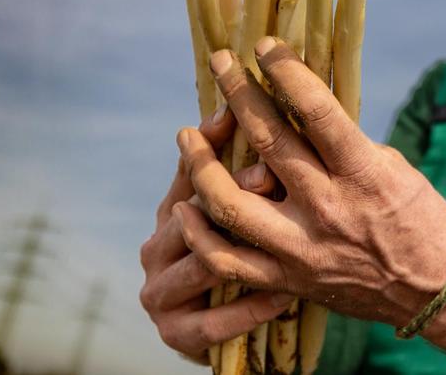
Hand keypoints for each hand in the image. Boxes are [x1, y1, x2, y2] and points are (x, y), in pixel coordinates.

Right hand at [138, 106, 293, 361]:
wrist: (220, 327)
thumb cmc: (238, 251)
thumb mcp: (234, 205)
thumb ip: (234, 164)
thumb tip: (232, 111)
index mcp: (170, 213)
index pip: (186, 174)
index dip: (211, 146)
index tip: (238, 118)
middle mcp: (156, 250)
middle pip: (195, 215)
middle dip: (234, 191)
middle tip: (273, 176)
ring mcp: (160, 294)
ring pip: (206, 262)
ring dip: (248, 250)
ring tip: (289, 236)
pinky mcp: (177, 334)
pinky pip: (218, 320)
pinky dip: (252, 308)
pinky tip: (285, 296)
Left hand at [172, 37, 445, 328]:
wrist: (435, 291)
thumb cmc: (418, 218)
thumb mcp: (392, 169)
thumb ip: (343, 145)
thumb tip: (298, 109)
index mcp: (363, 174)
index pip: (316, 110)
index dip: (285, 71)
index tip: (264, 46)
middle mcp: (329, 208)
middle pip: (268, 141)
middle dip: (238, 93)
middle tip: (220, 63)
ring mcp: (304, 248)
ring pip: (231, 203)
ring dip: (201, 164)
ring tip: (187, 136)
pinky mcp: (290, 280)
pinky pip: (227, 261)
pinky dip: (199, 235)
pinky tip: (185, 208)